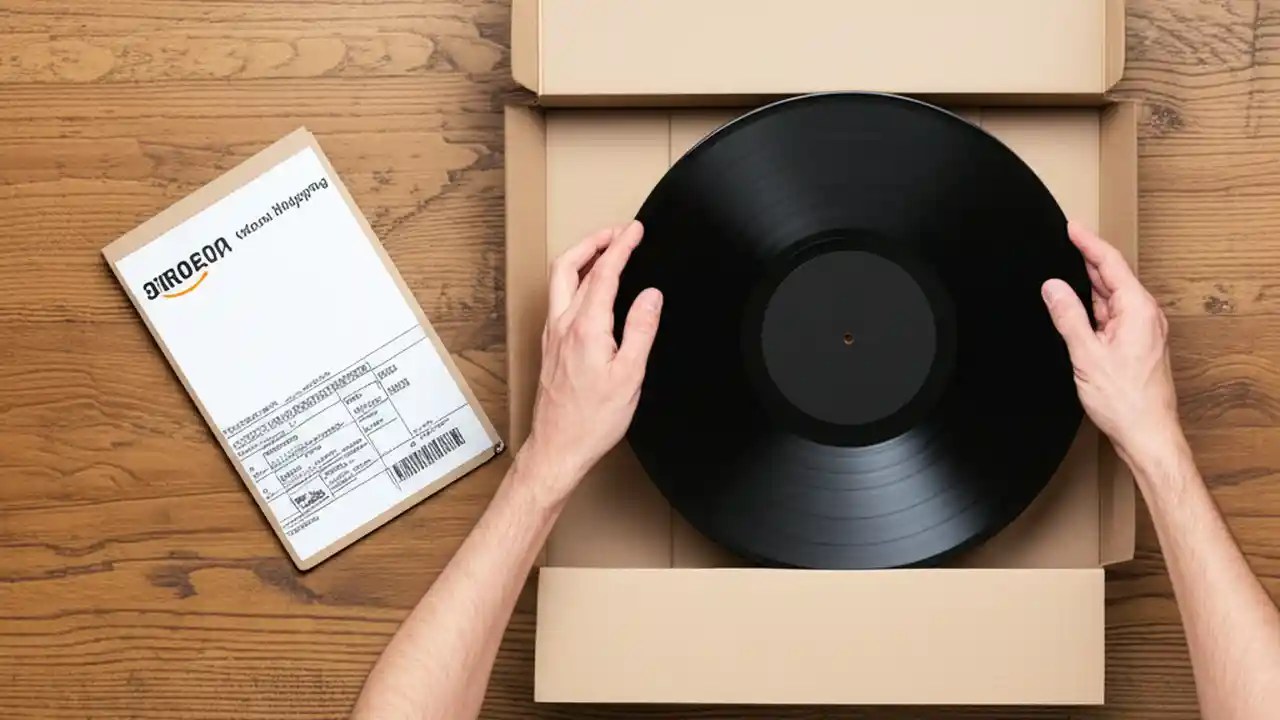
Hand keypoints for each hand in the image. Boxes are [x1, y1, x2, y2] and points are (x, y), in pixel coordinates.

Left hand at [522, 221, 662, 502]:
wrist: (559, 446)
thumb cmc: (593, 419)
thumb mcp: (630, 375)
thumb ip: (641, 330)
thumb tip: (651, 297)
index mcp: (585, 328)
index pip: (603, 273)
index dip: (620, 245)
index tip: (634, 230)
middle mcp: (562, 325)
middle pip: (569, 264)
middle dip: (593, 240)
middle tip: (617, 231)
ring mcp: (552, 333)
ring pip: (560, 279)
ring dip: (582, 257)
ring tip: (605, 249)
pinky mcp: (550, 344)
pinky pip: (559, 297)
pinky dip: (575, 278)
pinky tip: (590, 286)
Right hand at [1041, 222, 1183, 467]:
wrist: (1147, 433)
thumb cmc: (1125, 401)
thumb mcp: (1087, 354)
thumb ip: (1068, 316)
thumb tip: (1052, 287)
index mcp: (1137, 310)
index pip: (1110, 264)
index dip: (1088, 242)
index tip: (1072, 227)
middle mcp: (1145, 316)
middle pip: (1114, 277)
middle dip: (1089, 257)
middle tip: (1068, 239)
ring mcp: (1143, 331)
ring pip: (1113, 296)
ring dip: (1091, 282)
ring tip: (1070, 265)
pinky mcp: (1137, 345)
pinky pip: (1113, 314)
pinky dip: (1095, 304)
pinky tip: (1081, 305)